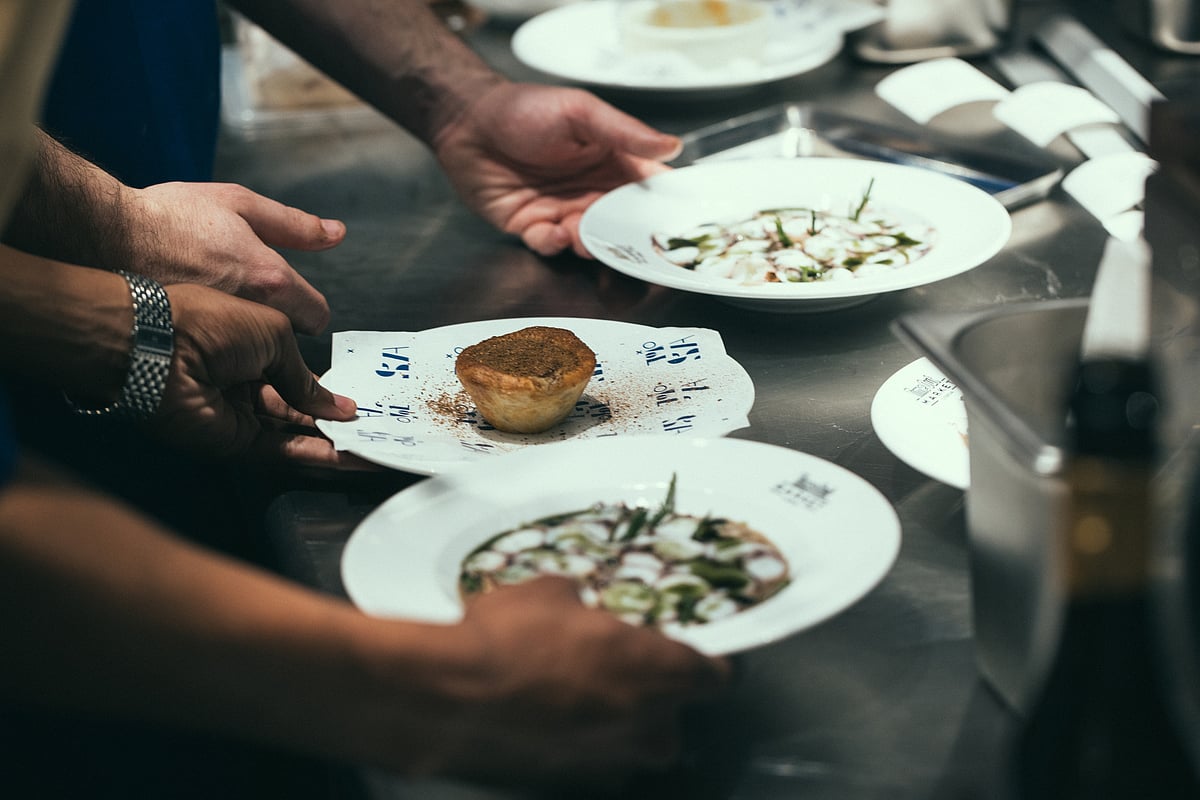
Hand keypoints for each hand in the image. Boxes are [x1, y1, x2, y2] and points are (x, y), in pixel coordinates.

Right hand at [126, 182, 343, 334]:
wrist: (104, 235)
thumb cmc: (168, 216)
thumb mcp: (239, 203)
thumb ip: (294, 224)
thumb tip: (335, 233)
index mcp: (269, 278)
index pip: (318, 318)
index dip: (309, 307)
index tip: (293, 299)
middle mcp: (249, 312)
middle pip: (287, 338)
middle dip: (279, 323)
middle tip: (253, 301)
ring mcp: (220, 333)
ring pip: (254, 350)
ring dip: (248, 336)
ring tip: (221, 311)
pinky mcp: (191, 343)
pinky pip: (220, 354)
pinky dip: (216, 342)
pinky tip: (196, 321)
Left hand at [153, 283, 361, 466]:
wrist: (161, 350)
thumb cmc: (211, 323)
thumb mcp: (275, 334)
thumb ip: (305, 377)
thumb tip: (336, 405)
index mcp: (250, 349)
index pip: (294, 375)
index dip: (324, 389)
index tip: (355, 400)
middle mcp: (243, 384)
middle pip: (296, 408)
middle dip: (333, 419)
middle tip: (370, 429)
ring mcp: (239, 416)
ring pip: (293, 434)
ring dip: (331, 441)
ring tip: (370, 446)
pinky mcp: (235, 443)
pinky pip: (282, 450)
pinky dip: (315, 455)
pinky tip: (346, 457)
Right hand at [431, 577, 730, 785]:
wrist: (452, 695)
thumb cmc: (514, 635)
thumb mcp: (555, 590)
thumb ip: (588, 603)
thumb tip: (581, 603)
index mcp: (664, 673)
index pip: (721, 677)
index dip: (708, 660)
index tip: (693, 646)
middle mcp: (650, 727)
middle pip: (676, 714)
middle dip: (654, 692)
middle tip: (622, 661)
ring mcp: (612, 761)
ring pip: (633, 740)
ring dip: (616, 716)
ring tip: (578, 684)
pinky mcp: (572, 779)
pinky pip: (592, 754)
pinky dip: (580, 734)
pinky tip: (549, 708)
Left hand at [432, 83, 680, 258]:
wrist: (467, 122)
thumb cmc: (524, 109)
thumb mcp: (581, 111)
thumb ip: (625, 132)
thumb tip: (672, 146)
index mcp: (614, 162)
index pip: (651, 189)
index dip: (668, 207)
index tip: (681, 222)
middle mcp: (594, 191)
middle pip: (624, 226)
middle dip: (630, 239)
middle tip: (633, 245)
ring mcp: (565, 212)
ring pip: (591, 242)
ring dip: (592, 244)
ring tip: (584, 235)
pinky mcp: (534, 228)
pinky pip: (552, 246)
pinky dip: (555, 244)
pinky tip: (553, 231)